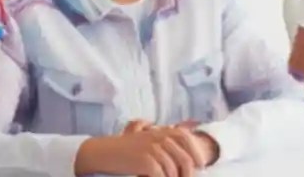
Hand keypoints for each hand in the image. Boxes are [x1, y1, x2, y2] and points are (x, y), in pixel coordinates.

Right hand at [76, 125, 213, 175]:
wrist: (102, 152)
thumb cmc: (122, 148)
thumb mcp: (140, 136)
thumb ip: (154, 132)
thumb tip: (173, 131)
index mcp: (159, 131)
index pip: (185, 137)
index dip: (196, 151)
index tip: (200, 165)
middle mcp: (158, 137)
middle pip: (184, 158)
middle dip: (187, 173)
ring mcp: (152, 148)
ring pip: (173, 170)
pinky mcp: (145, 160)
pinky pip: (161, 175)